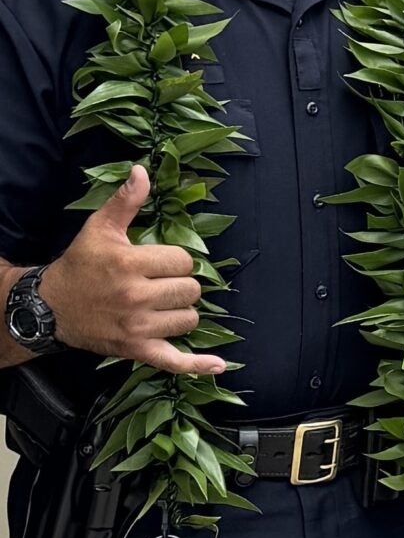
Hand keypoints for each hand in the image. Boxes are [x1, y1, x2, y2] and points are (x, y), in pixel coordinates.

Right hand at [36, 167, 222, 374]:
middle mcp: (136, 297)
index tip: (158, 262)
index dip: (176, 261)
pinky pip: (176, 361)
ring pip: (189, 318)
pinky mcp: (138, 350)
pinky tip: (218, 366)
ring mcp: (138, 327)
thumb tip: (142, 172)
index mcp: (129, 264)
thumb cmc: (80, 265)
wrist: (51, 307)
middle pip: (191, 290)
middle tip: (157, 284)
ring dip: (180, 312)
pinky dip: (197, 365)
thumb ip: (125, 202)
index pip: (185, 261)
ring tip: (158, 306)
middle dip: (180, 285)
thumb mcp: (99, 229)